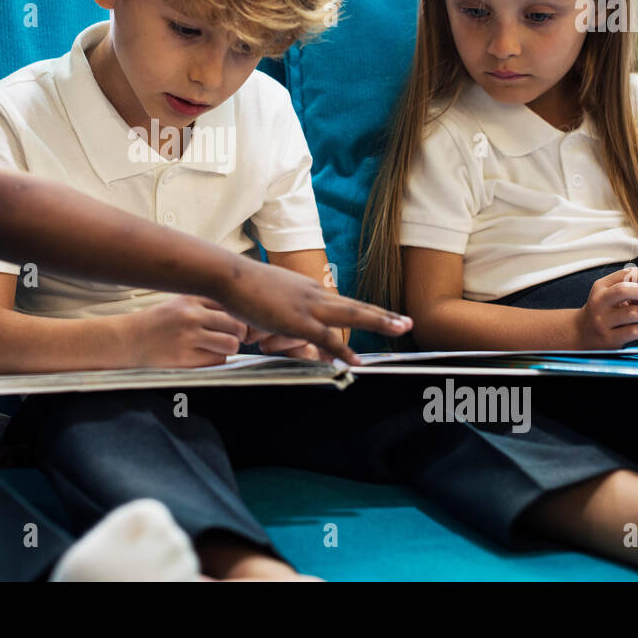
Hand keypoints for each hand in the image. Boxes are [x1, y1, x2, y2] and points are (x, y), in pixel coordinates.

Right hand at [122, 295, 245, 368]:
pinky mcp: (185, 358)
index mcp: (191, 298)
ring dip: (230, 347)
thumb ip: (205, 304)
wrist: (128, 339)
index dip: (238, 315)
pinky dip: (217, 359)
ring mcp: (189, 337)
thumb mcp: (179, 303)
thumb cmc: (156, 321)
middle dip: (239, 333)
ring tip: (220, 347)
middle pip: (237, 324)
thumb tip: (239, 314)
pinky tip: (205, 355)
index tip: (234, 321)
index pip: (231, 304)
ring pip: (231, 344)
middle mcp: (191, 315)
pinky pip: (217, 360)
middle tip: (234, 337)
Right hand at [217, 259, 412, 365]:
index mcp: (309, 289)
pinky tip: (357, 362)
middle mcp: (315, 294)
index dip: (364, 313)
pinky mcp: (297, 321)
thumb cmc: (243, 285)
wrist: (229, 275)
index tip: (383, 318)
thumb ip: (282, 304)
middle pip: (357, 306)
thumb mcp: (271, 292)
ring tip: (402, 328)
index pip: (343, 303)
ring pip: (353, 315)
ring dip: (380, 322)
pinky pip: (327, 338)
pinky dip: (344, 350)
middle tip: (408, 322)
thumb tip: (282, 314)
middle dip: (384, 316)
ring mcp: (308, 307)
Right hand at [576, 265, 637, 348]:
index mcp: (601, 287)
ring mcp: (602, 321)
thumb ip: (635, 288)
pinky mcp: (609, 338)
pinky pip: (634, 331)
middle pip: (625, 290)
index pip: (626, 274)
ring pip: (633, 313)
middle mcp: (599, 302)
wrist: (582, 333)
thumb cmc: (605, 311)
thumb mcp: (613, 296)